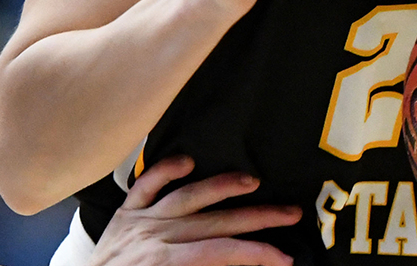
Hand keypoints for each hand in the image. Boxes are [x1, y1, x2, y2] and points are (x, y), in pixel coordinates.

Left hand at [91, 156, 300, 265]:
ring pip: (186, 196)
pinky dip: (165, 170)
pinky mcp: (125, 213)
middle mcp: (155, 237)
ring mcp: (140, 221)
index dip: (256, 254)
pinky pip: (145, 185)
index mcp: (165, 263)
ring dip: (221, 186)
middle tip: (291, 212)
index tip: (285, 258)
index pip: (221, 254)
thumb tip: (234, 262)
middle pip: (215, 222)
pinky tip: (188, 160)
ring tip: (252, 181)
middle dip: (257, 218)